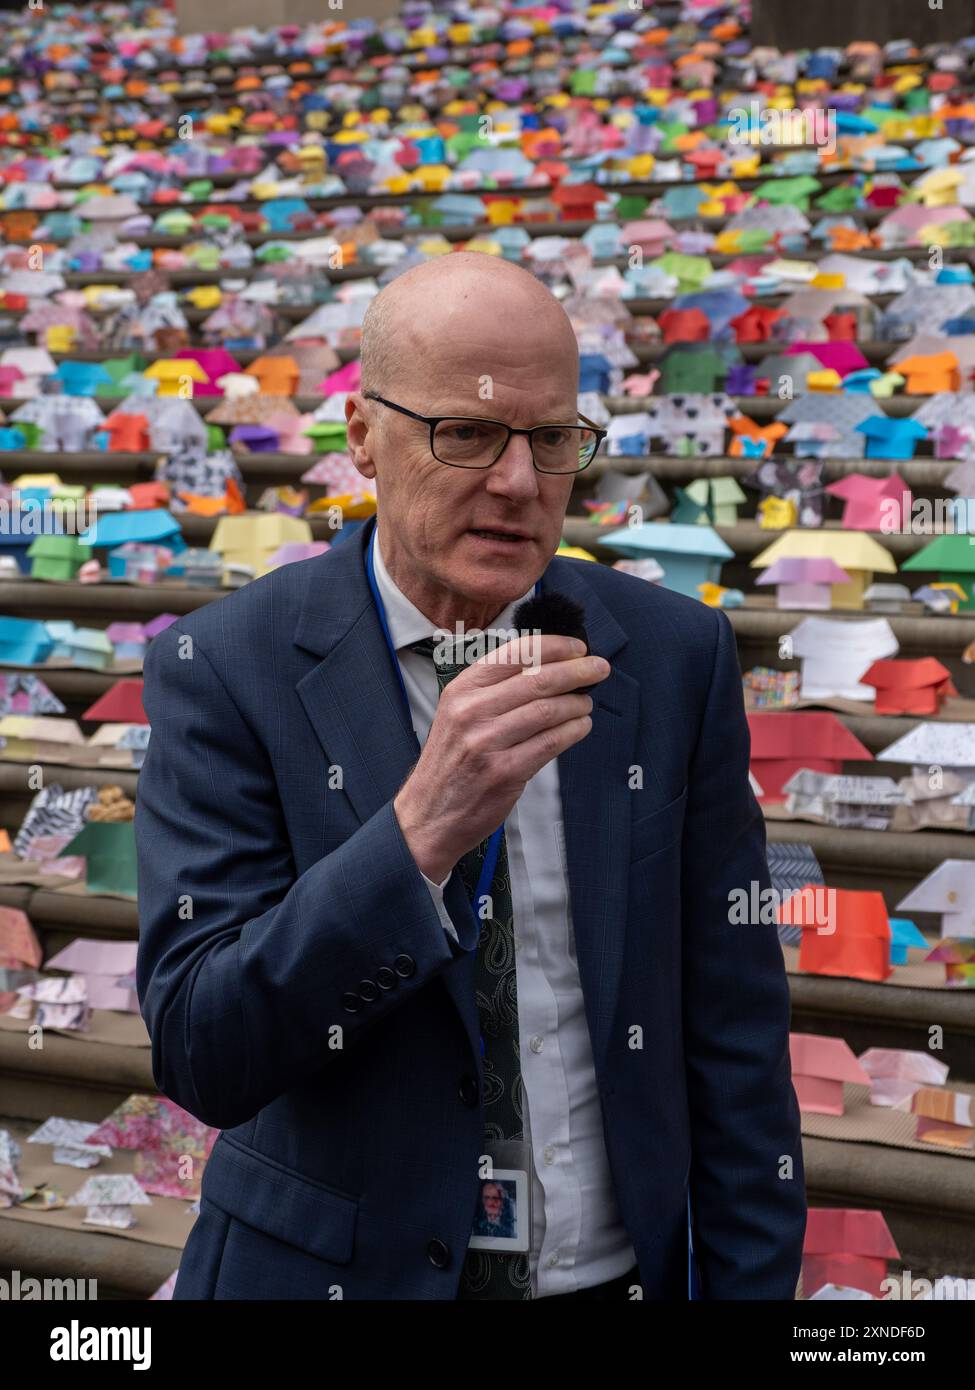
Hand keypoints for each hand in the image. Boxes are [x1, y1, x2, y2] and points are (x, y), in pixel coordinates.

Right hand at [394, 635, 609, 882]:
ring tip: (586, 703)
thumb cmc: (451, 761)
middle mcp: (471, 711)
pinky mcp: (504, 771)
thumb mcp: (458, 713)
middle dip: (577, 670)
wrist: (429, 813)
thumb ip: (494, 689)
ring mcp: (487, 742)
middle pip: (538, 679)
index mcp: (461, 690)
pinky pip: (551, 743)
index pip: (515, 653)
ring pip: (548, 710)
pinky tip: (580, 726)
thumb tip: (548, 665)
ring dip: (577, 703)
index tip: (577, 647)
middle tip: (599, 668)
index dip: (554, 646)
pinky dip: (573, 730)